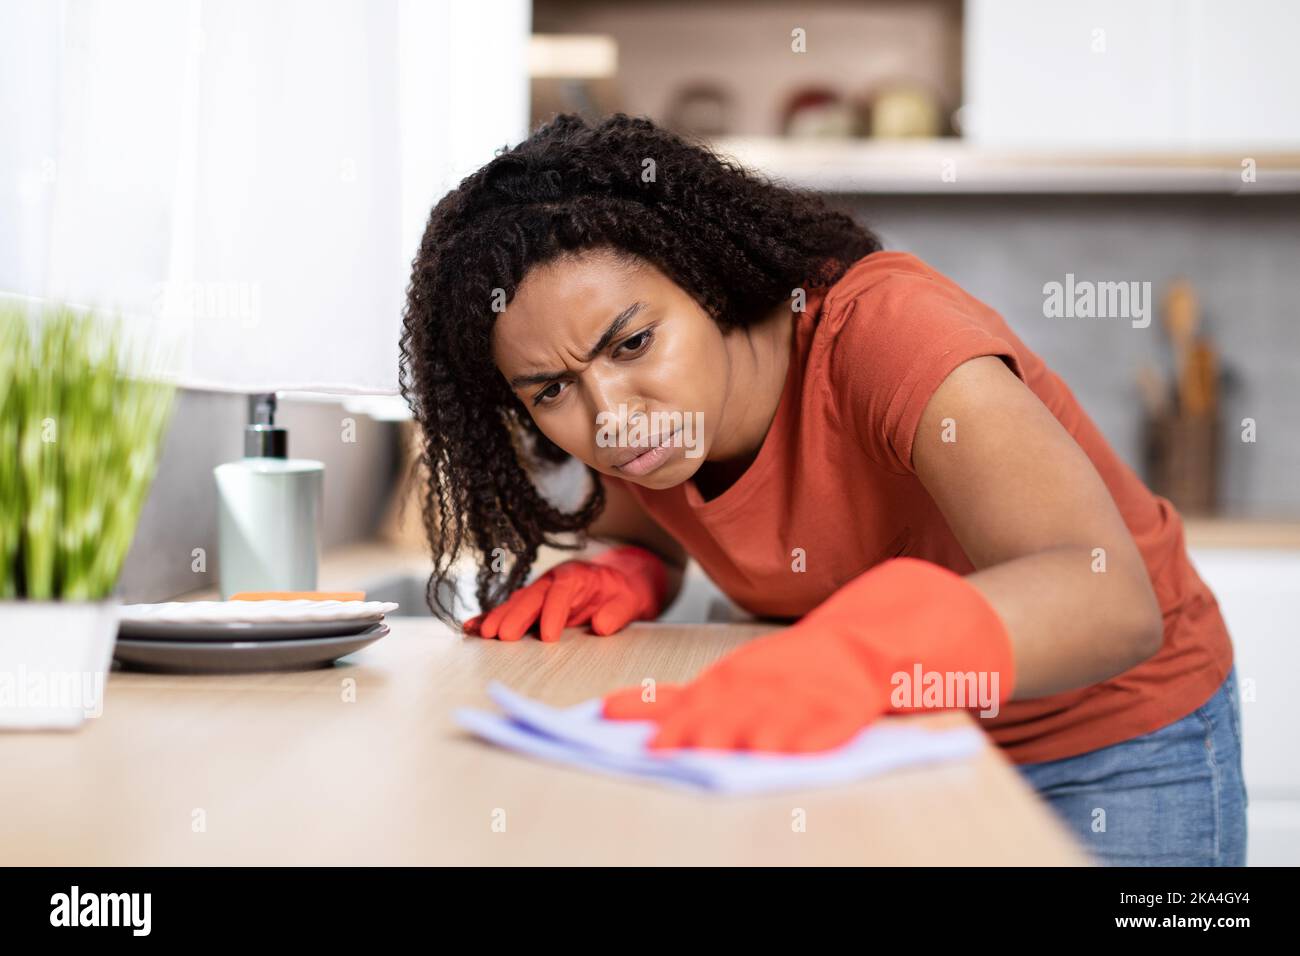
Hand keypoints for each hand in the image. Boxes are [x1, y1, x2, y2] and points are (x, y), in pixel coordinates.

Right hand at [462, 544, 667, 641]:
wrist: (618, 583)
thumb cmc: (623, 593)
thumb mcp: (631, 601)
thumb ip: (618, 613)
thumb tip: (601, 626)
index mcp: (577, 575)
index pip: (562, 591)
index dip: (553, 612)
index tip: (547, 636)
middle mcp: (553, 580)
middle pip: (531, 596)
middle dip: (516, 615)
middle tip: (502, 637)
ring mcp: (539, 591)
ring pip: (516, 603)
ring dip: (499, 618)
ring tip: (483, 635)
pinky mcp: (531, 604)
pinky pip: (509, 610)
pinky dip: (491, 618)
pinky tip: (472, 628)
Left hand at [601, 622, 893, 751]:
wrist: (849, 646)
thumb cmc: (773, 672)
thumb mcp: (716, 681)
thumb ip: (664, 702)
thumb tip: (605, 709)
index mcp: (727, 683)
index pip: (696, 706)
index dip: (676, 728)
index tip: (654, 747)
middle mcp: (759, 692)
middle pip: (735, 716)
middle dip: (715, 732)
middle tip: (699, 748)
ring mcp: (800, 702)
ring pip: (777, 722)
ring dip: (762, 736)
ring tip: (751, 749)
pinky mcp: (841, 713)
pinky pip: (828, 728)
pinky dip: (814, 740)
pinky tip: (801, 750)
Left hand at [602, 557, 1015, 752]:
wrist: (938, 613)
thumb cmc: (873, 644)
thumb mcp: (811, 662)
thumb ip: (768, 685)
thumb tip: (716, 714)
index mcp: (776, 663)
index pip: (705, 685)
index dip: (658, 703)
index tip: (608, 716)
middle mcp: (794, 669)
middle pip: (729, 699)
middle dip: (687, 724)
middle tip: (650, 747)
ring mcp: (832, 678)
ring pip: (775, 710)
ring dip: (737, 732)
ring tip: (703, 754)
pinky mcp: (872, 690)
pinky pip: (838, 718)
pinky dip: (811, 736)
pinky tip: (785, 754)